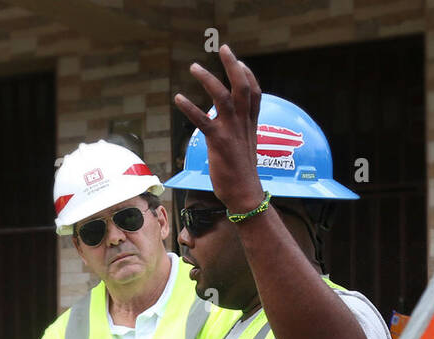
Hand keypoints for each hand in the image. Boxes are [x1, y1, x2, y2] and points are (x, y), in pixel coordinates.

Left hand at [174, 44, 265, 213]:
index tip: (240, 61)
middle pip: (242, 86)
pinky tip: (178, 98)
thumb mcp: (245, 148)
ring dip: (208, 79)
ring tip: (195, 67)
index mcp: (251, 124)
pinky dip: (189, 108)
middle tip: (224, 48)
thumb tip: (230, 128)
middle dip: (233, 65)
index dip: (248, 74)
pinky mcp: (218, 142)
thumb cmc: (242, 174)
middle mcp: (243, 123)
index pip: (255, 92)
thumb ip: (239, 133)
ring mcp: (232, 131)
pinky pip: (202, 120)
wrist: (244, 194)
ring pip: (222, 97)